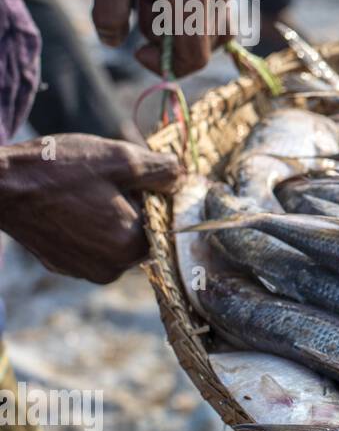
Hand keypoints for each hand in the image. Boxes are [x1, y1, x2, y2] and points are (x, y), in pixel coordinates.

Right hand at [0, 134, 180, 282]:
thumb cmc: (58, 169)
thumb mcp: (122, 159)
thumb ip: (164, 171)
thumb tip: (188, 178)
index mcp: (130, 247)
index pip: (167, 224)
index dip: (161, 196)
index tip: (144, 176)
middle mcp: (111, 269)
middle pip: (143, 233)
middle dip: (136, 205)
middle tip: (111, 180)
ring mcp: (84, 270)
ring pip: (118, 238)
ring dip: (113, 214)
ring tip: (87, 190)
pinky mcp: (63, 265)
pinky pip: (93, 244)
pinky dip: (91, 224)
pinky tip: (72, 203)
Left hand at [91, 0, 236, 76]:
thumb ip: (108, 14)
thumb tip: (117, 43)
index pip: (196, 58)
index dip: (167, 66)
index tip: (138, 51)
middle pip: (206, 49)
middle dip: (170, 44)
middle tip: (140, 10)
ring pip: (214, 35)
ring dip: (182, 31)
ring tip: (154, 0)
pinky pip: (215, 15)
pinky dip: (190, 15)